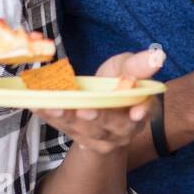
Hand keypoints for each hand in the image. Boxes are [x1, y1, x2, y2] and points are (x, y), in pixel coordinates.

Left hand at [35, 48, 163, 155]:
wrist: (102, 105)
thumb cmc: (117, 81)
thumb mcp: (127, 68)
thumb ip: (138, 65)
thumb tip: (157, 56)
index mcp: (138, 111)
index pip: (143, 114)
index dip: (141, 113)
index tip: (136, 112)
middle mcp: (120, 130)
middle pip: (109, 126)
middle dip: (96, 119)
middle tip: (86, 110)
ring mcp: (96, 137)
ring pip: (82, 130)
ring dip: (67, 119)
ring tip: (55, 107)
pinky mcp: (75, 135)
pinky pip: (60, 126)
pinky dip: (48, 116)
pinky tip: (36, 104)